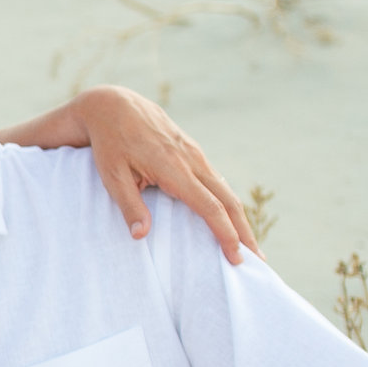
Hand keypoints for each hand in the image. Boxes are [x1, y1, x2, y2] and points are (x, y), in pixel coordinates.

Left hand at [70, 86, 254, 263]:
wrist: (114, 106)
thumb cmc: (109, 144)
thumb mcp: (111, 176)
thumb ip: (129, 205)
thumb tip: (141, 236)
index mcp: (174, 168)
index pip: (210, 207)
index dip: (225, 233)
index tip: (236, 257)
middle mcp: (192, 161)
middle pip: (229, 200)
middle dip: (244, 232)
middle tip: (258, 260)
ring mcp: (196, 154)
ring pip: (226, 190)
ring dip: (239, 218)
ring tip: (248, 244)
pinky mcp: (194, 152)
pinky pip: (217, 181)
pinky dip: (227, 202)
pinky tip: (230, 218)